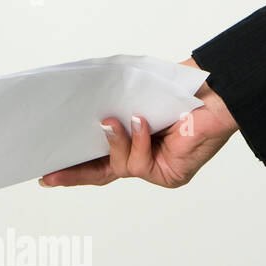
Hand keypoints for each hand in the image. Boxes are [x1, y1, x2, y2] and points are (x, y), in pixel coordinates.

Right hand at [39, 58, 237, 188]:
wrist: (217, 92)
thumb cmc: (182, 89)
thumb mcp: (136, 96)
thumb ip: (113, 107)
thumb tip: (85, 110)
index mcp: (136, 141)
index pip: (101, 158)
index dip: (75, 165)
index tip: (49, 171)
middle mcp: (146, 158)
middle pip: (103, 173)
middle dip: (75, 174)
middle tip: (50, 175)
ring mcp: (157, 169)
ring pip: (120, 167)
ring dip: (114, 143)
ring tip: (113, 120)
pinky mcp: (170, 175)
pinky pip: (140, 165)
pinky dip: (138, 142)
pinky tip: (142, 123)